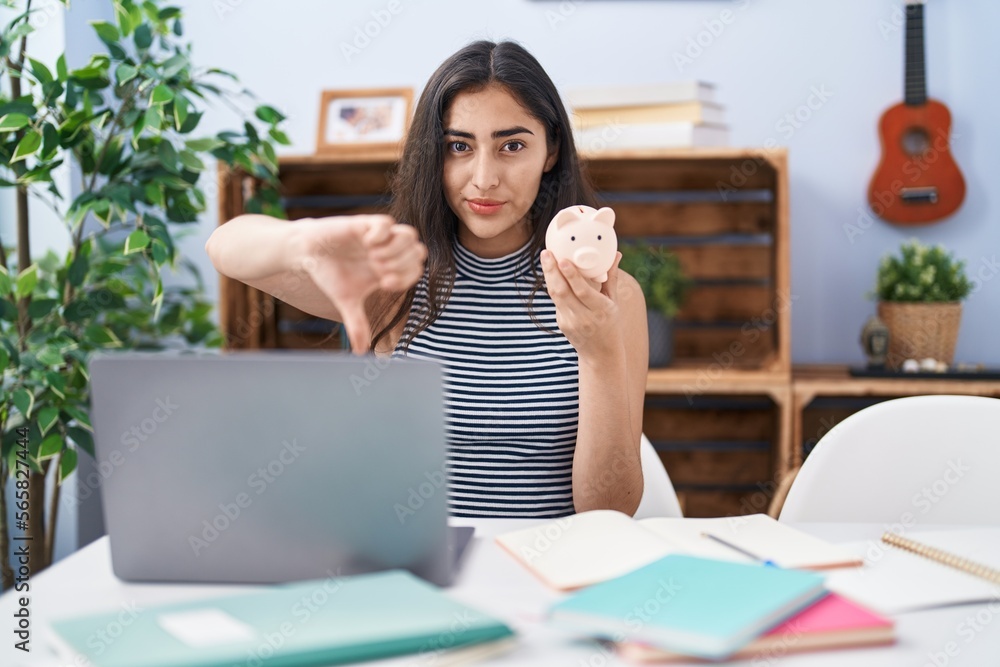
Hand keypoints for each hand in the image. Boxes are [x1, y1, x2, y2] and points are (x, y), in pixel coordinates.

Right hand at [297, 215, 425, 353]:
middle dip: (401, 265)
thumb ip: (358, 324)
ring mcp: (379, 236)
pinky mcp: (364, 223)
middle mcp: (389, 250)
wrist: (307, 253)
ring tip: (373, 257)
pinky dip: (380, 235)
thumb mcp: (346, 302)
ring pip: (409, 234)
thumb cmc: (330, 275)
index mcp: (390, 267)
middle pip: (419, 251)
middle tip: (379, 270)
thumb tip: (360, 353)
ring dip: (394, 250)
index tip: (384, 284)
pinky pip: (386, 223)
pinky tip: (365, 243)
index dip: (406, 279)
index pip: (417, 270)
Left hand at [541, 249, 624, 360]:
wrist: (601, 354)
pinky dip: (553, 285)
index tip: (563, 261)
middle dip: (553, 271)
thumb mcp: (614, 303)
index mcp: (601, 311)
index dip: (572, 276)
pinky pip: (556, 302)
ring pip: (556, 296)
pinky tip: (550, 271)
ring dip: (549, 276)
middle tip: (547, 253)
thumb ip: (611, 278)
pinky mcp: (562, 324)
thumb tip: (616, 254)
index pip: (583, 292)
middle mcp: (584, 318)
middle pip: (563, 292)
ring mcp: (571, 322)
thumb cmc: (610, 324)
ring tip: (546, 258)